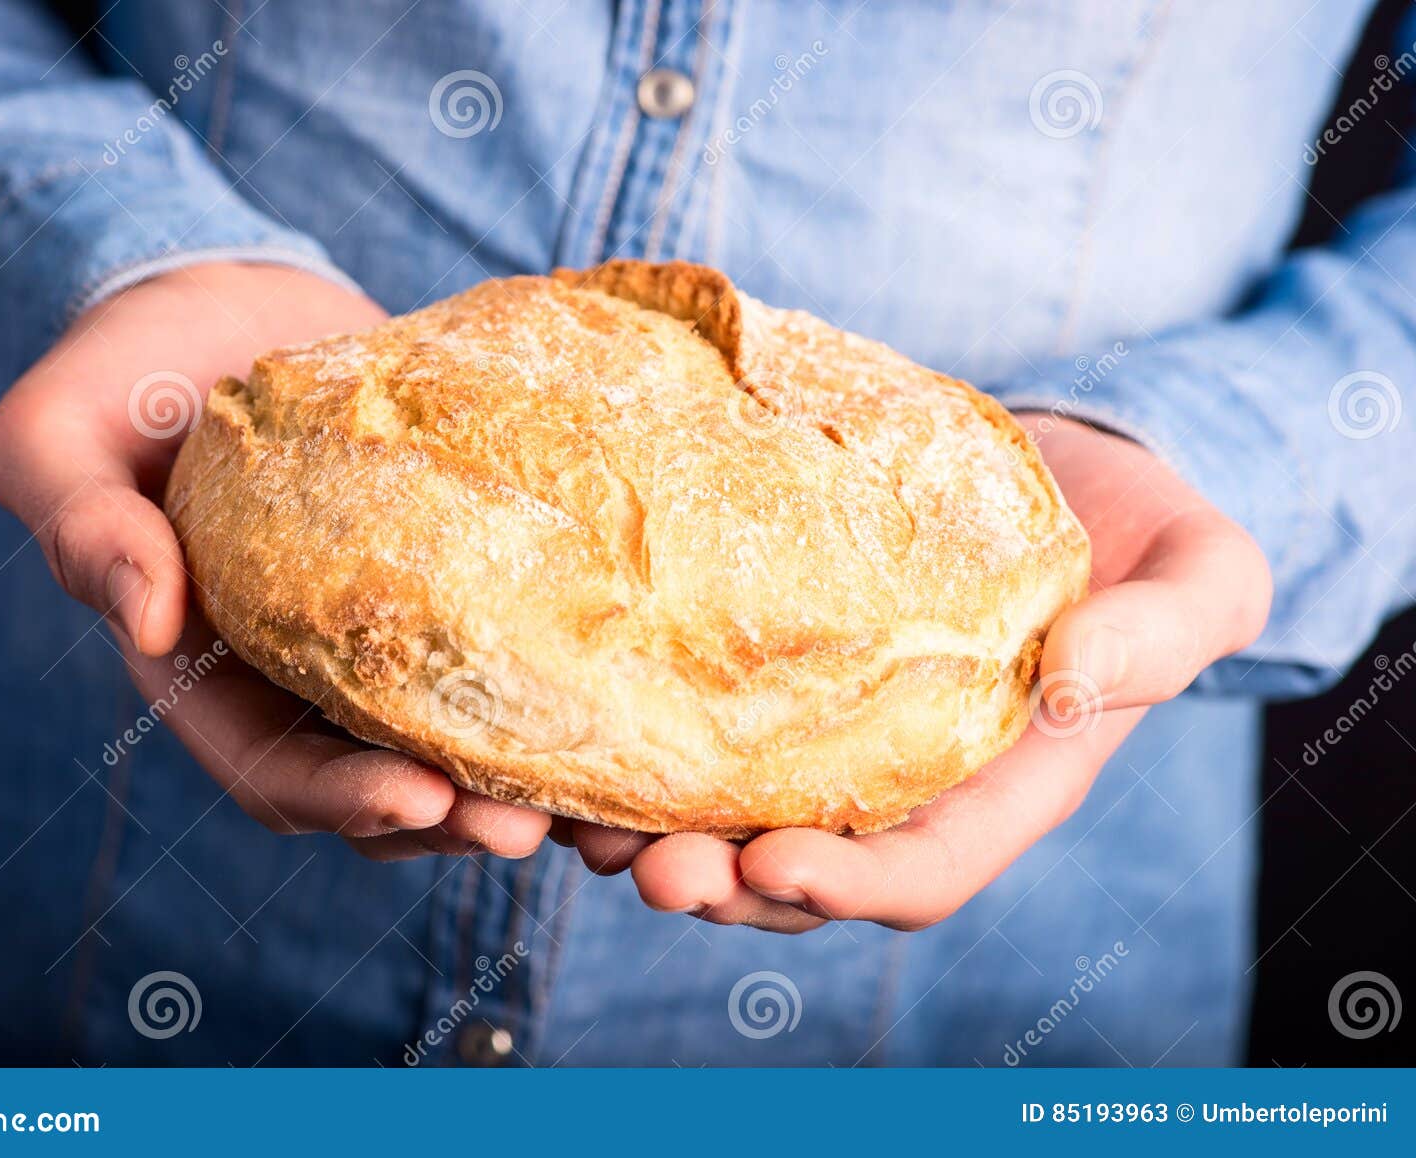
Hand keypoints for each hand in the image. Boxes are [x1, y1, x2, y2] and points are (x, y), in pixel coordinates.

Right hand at [0, 262, 551, 859]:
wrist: (228, 306)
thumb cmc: (127, 374)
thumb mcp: (63, 436)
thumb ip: (82, 524)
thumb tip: (151, 619)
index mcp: (213, 678)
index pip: (278, 774)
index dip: (345, 802)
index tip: (420, 802)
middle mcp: (307, 679)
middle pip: (389, 786)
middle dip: (456, 819)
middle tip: (530, 824)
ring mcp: (389, 639)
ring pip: (464, 741)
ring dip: (526, 780)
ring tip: (601, 797)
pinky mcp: (459, 583)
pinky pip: (511, 651)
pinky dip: (562, 686)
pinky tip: (633, 692)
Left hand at [571, 415, 1273, 932]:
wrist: (1067, 469)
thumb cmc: (1143, 531)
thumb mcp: (1201, 574)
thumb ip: (1167, 631)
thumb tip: (1079, 683)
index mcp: (1003, 786)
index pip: (921, 869)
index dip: (848, 887)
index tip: (772, 867)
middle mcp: (902, 779)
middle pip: (801, 870)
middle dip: (720, 884)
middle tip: (646, 867)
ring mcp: (831, 731)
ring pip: (730, 817)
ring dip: (654, 836)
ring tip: (576, 824)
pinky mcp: (775, 671)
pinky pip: (701, 732)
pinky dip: (638, 750)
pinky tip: (575, 735)